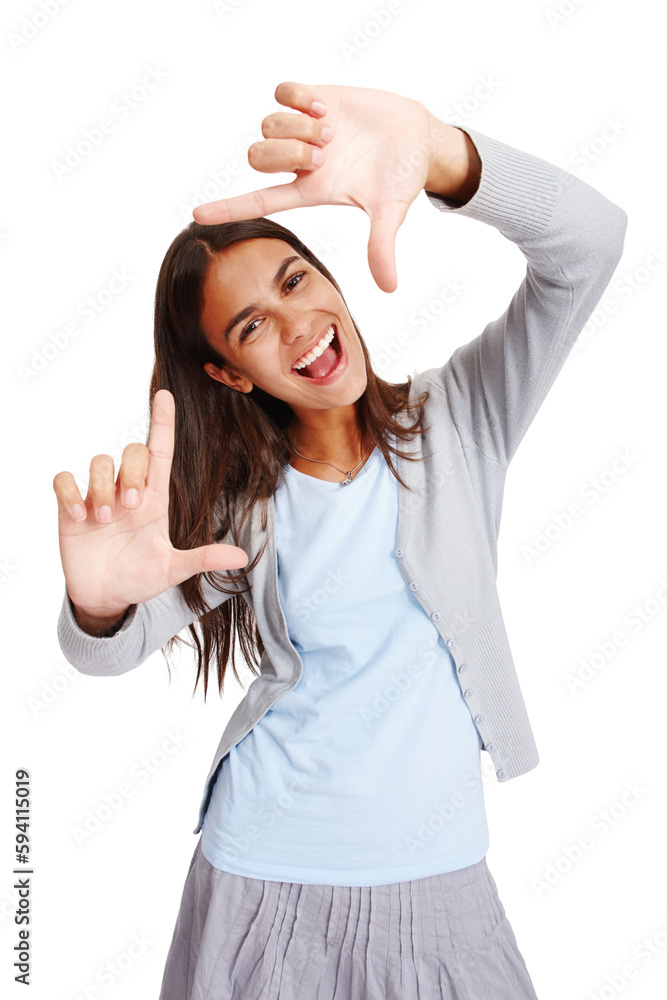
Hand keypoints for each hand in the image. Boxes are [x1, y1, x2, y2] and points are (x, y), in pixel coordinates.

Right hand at [52, 389, 248, 623]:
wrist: (105, 598)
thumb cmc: (140, 577)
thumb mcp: (172, 569)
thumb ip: (203, 559)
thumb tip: (241, 556)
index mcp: (154, 499)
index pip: (160, 450)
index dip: (162, 422)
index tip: (165, 395)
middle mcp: (127, 491)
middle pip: (132, 451)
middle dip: (132, 473)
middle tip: (130, 508)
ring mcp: (98, 498)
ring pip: (99, 461)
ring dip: (103, 488)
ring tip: (105, 521)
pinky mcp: (71, 508)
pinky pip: (64, 480)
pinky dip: (70, 493)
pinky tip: (79, 517)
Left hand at [192, 82, 467, 292]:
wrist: (418, 138)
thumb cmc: (403, 177)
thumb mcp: (391, 213)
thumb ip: (382, 247)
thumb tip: (389, 287)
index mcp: (311, 191)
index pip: (260, 202)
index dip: (228, 208)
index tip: (196, 215)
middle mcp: (300, 161)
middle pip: (256, 157)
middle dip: (284, 152)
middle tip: (320, 153)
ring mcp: (304, 129)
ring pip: (267, 124)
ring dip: (297, 127)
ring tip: (330, 130)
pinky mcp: (314, 99)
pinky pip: (283, 93)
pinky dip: (300, 99)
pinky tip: (326, 107)